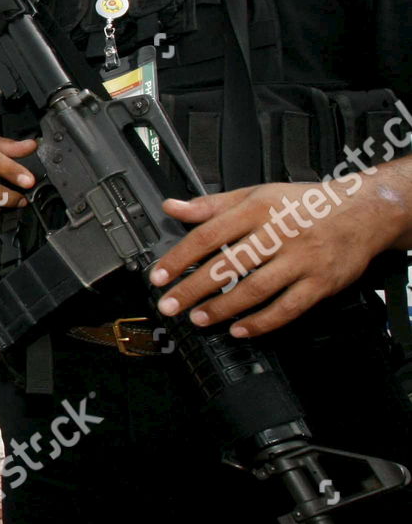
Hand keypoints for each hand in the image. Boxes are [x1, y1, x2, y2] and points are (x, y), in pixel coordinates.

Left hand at [148, 168, 411, 336]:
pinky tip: (240, 330)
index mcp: (258, 209)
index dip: (180, 258)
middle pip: (228, 265)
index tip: (159, 276)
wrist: (364, 211)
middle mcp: (278, 234)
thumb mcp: (255, 194)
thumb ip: (211, 205)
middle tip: (170, 305)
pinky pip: (287, 307)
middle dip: (194, 289)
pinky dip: (262, 322)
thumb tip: (173, 207)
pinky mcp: (320, 282)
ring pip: (255, 289)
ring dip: (223, 308)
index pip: (209, 235)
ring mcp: (301, 260)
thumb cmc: (304, 204)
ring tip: (199, 319)